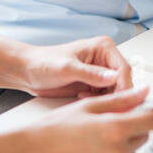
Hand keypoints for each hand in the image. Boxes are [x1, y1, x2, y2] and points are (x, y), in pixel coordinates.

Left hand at [17, 35, 132, 98]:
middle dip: (115, 95)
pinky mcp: (93, 84)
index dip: (124, 87)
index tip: (122, 102)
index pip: (124, 69)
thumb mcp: (67, 69)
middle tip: (104, 105)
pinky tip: (81, 97)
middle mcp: (104, 58)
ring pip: (115, 91)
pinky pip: (105, 96)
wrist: (28, 72)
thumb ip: (90, 74)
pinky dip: (97, 101)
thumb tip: (112, 77)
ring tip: (86, 97)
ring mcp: (99, 72)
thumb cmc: (43, 63)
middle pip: (123, 81)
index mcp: (103, 47)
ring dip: (105, 99)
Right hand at [18, 86, 152, 152]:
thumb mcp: (87, 106)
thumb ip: (121, 99)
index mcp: (116, 128)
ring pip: (130, 152)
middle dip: (132, 126)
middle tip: (108, 121)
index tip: (149, 109)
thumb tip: (143, 92)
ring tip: (93, 138)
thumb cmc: (53, 130)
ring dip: (121, 144)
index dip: (152, 112)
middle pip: (143, 136)